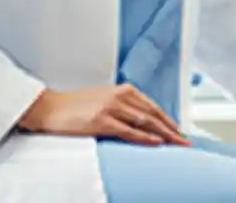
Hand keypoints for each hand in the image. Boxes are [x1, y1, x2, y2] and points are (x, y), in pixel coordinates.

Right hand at [19, 84, 189, 145]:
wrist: (50, 108)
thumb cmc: (75, 107)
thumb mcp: (104, 101)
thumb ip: (124, 107)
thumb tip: (143, 123)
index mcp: (122, 90)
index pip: (153, 107)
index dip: (169, 120)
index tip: (180, 131)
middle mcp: (119, 96)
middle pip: (153, 115)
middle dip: (172, 129)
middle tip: (186, 141)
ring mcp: (110, 108)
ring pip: (145, 122)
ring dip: (164, 134)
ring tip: (177, 144)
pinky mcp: (101, 121)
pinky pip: (128, 131)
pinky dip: (145, 137)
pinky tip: (156, 143)